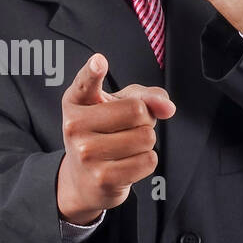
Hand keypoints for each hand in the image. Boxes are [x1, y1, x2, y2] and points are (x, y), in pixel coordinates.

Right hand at [56, 53, 176, 224]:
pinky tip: (128, 163)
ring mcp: (86, 154)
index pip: (86, 82)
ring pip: (146, 137)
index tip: (100, 62)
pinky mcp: (102, 178)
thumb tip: (167, 107)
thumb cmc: (104, 134)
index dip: (94, 70)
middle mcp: (74, 126)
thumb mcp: (118, 106)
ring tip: (126, 147)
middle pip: (137, 111)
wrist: (84, 180)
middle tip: (127, 128)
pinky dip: (146, 161)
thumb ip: (145, 96)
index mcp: (76, 102)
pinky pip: (148, 161)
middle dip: (144, 120)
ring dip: (146, 142)